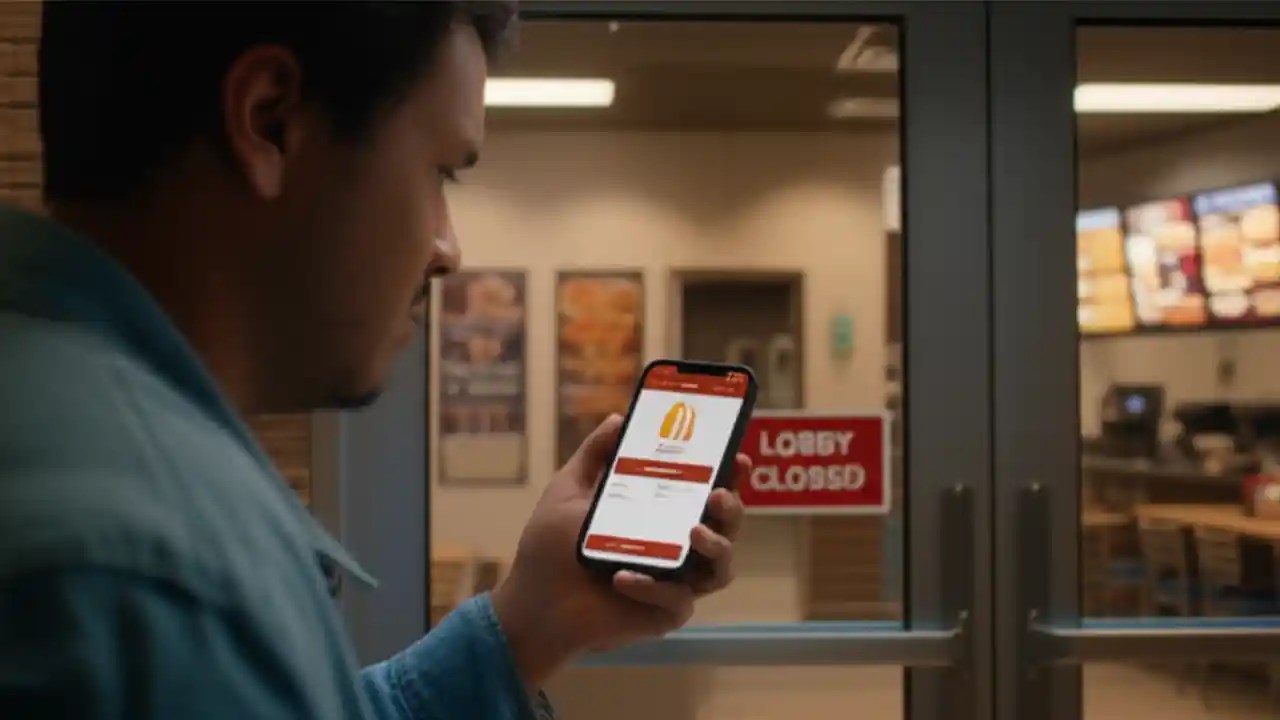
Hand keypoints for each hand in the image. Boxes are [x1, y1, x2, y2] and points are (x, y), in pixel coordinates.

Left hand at [491, 414, 747, 692]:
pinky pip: (678, 601)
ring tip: (693, 531)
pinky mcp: (665, 614)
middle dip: (733, 509)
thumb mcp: (570, 490)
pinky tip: (622, 577)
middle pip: (727, 527)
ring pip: (721, 569)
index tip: (737, 456)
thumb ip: (595, 454)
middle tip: (717, 495)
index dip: (731, 475)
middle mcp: (678, 548)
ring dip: (716, 547)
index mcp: (663, 515)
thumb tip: (618, 418)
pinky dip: (654, 588)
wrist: (531, 601)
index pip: (708, 492)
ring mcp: (676, 583)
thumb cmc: (551, 547)